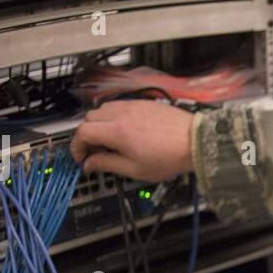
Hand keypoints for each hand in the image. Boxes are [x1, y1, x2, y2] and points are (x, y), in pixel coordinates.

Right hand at [69, 100, 194, 181]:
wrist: (195, 141)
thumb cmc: (171, 156)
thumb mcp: (135, 169)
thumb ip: (108, 165)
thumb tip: (90, 164)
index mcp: (117, 131)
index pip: (82, 132)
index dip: (76, 146)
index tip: (81, 157)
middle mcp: (122, 114)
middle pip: (89, 117)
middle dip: (87, 134)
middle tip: (94, 150)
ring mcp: (133, 105)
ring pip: (103, 108)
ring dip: (100, 123)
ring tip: (110, 140)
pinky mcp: (143, 103)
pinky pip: (119, 105)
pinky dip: (114, 116)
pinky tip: (124, 130)